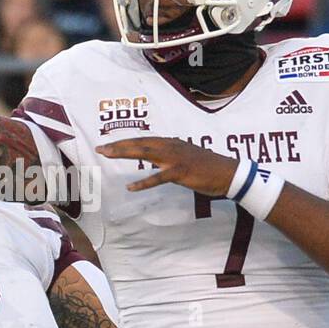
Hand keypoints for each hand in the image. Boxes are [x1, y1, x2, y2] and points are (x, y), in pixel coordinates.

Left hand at [98, 137, 238, 195]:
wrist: (228, 173)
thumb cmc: (207, 167)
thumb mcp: (185, 158)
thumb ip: (169, 157)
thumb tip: (157, 160)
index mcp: (171, 143)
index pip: (143, 140)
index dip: (125, 142)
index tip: (108, 145)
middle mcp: (171, 147)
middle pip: (140, 143)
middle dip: (118, 145)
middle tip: (100, 148)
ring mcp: (175, 159)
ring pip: (145, 153)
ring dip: (125, 153)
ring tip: (108, 155)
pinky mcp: (181, 172)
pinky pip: (158, 178)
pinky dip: (144, 182)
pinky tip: (130, 187)